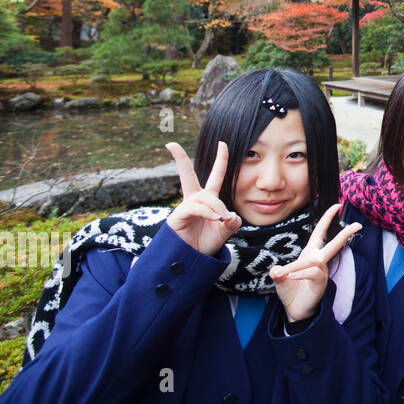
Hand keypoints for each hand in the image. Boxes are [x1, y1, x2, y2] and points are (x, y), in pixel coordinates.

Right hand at [165, 141, 240, 255]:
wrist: (192, 260)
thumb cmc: (206, 243)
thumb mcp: (225, 231)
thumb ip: (232, 222)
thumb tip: (230, 215)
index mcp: (207, 199)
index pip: (216, 176)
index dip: (221, 160)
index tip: (222, 143)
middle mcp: (194, 199)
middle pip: (187, 175)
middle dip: (179, 159)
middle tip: (170, 144)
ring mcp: (185, 207)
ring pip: (205, 197)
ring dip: (216, 207)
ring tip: (222, 219)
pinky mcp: (178, 217)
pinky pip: (196, 208)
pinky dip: (208, 211)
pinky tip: (215, 218)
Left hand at [270, 203, 361, 322]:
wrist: (294, 311)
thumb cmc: (290, 291)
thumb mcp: (279, 278)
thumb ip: (277, 271)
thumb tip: (276, 270)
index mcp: (310, 254)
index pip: (320, 232)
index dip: (327, 218)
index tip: (337, 205)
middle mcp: (318, 261)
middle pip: (334, 244)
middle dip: (345, 234)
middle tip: (358, 225)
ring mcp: (321, 272)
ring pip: (315, 261)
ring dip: (298, 267)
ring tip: (286, 273)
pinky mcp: (319, 283)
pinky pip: (312, 274)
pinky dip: (300, 275)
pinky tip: (289, 278)